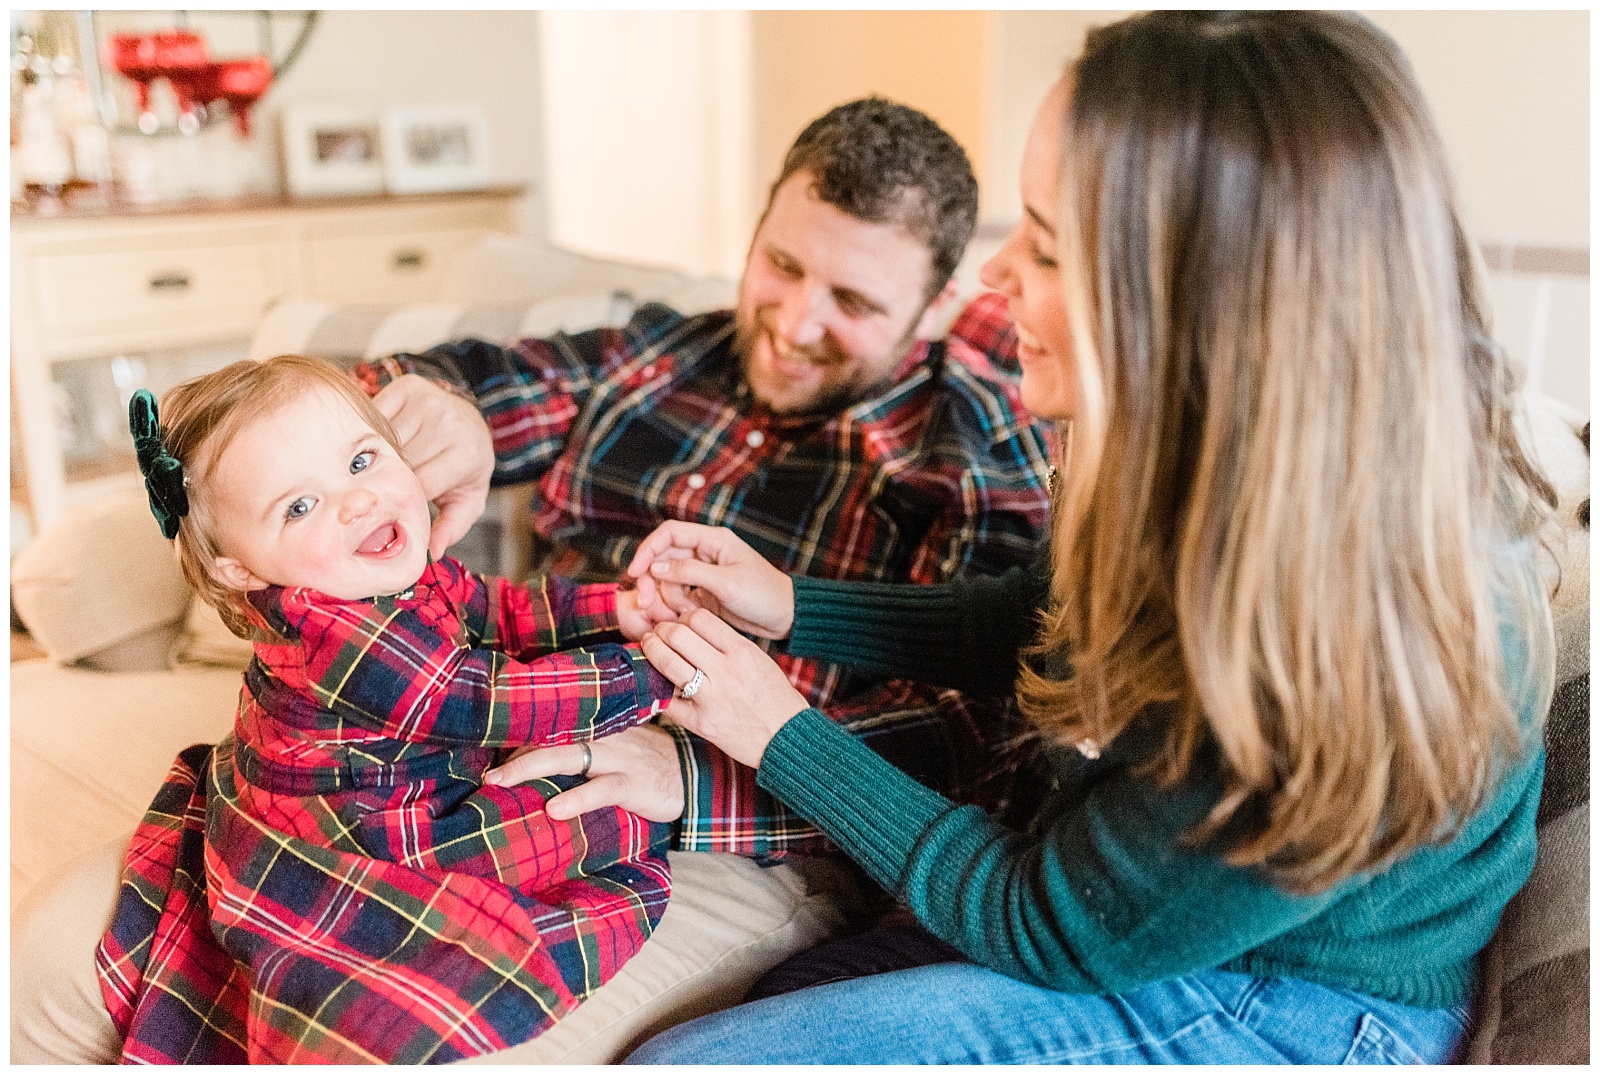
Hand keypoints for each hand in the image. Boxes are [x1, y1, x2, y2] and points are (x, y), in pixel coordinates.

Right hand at [373, 374, 493, 559]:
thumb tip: (431, 552)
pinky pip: (373, 413)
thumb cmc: (465, 468)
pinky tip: (374, 444)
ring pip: (382, 438)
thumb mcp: (468, 500)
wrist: (471, 422)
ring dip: (374, 455)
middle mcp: (447, 422)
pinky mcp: (407, 386)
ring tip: (374, 468)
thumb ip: (452, 527)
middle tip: (377, 491)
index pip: (419, 483)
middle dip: (386, 478)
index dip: (400, 499)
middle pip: (398, 460)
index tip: (387, 509)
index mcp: (465, 453)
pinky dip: (370, 431)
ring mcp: (427, 400)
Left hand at [482, 724, 684, 821]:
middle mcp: (602, 734)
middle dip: (514, 752)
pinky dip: (577, 799)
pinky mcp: (633, 781)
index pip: (549, 725)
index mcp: (594, 725)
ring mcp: (617, 757)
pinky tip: (554, 810)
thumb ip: (580, 749)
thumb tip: (533, 760)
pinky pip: (602, 789)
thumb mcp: (612, 749)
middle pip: (551, 736)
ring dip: (530, 767)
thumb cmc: (645, 762)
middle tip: (485, 772)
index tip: (486, 751)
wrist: (692, 775)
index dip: (518, 737)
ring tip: (500, 781)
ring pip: (569, 756)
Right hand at [625, 522, 794, 639]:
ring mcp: (703, 573)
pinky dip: (677, 607)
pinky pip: (679, 596)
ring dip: (668, 598)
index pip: (669, 533)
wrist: (785, 616)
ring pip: (668, 580)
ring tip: (683, 613)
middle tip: (646, 603)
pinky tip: (687, 617)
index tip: (635, 572)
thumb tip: (655, 567)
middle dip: (652, 580)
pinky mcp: (704, 593)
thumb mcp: (726, 582)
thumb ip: (689, 572)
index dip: (648, 550)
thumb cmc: (764, 594)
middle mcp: (705, 552)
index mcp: (713, 540)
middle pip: (663, 558)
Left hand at [642, 608, 808, 769]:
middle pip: (678, 636)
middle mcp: (726, 671)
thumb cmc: (775, 697)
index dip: (683, 617)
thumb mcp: (759, 660)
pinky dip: (657, 690)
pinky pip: (668, 702)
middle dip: (661, 630)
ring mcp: (712, 698)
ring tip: (648, 646)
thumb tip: (694, 630)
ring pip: (668, 664)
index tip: (679, 622)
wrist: (787, 738)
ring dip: (651, 651)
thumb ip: (729, 644)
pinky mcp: (702, 723)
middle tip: (657, 632)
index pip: (699, 618)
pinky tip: (655, 683)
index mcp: (742, 652)